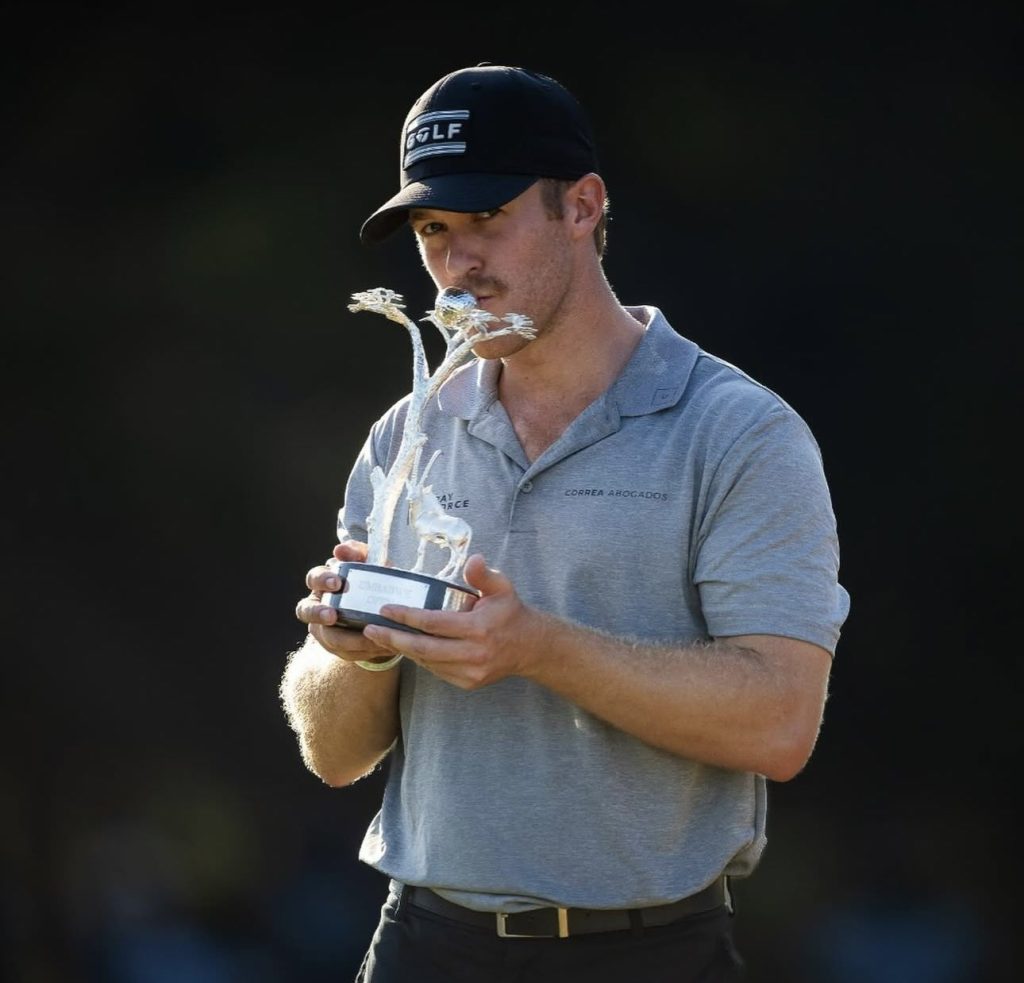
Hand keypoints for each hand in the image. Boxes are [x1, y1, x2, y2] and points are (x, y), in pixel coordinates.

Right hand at [296, 541, 394, 660]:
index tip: (337, 582)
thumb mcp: (370, 563)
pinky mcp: (339, 648)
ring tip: (367, 636)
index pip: (314, 578)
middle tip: (331, 615)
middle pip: (306, 610)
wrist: (386, 610)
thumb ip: (358, 553)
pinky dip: (365, 649)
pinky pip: (348, 652)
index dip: (322, 580)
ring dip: (346, 638)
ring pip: (327, 637)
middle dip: (317, 613)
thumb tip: (340, 549)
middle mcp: (318, 606)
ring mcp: (325, 629)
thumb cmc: (373, 580)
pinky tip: (381, 644)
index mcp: (324, 583)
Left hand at [363, 554, 542, 688]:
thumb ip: (484, 575)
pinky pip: (437, 671)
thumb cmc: (511, 613)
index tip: (386, 609)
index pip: (434, 623)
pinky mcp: (468, 683)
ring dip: (404, 650)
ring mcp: (471, 672)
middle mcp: (474, 653)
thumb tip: (473, 559)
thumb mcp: (502, 588)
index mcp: (479, 629)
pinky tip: (408, 648)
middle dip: (394, 639)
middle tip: (370, 630)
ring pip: (428, 662)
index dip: (407, 616)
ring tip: (382, 637)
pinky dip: (421, 659)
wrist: (531, 648)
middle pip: (424, 649)